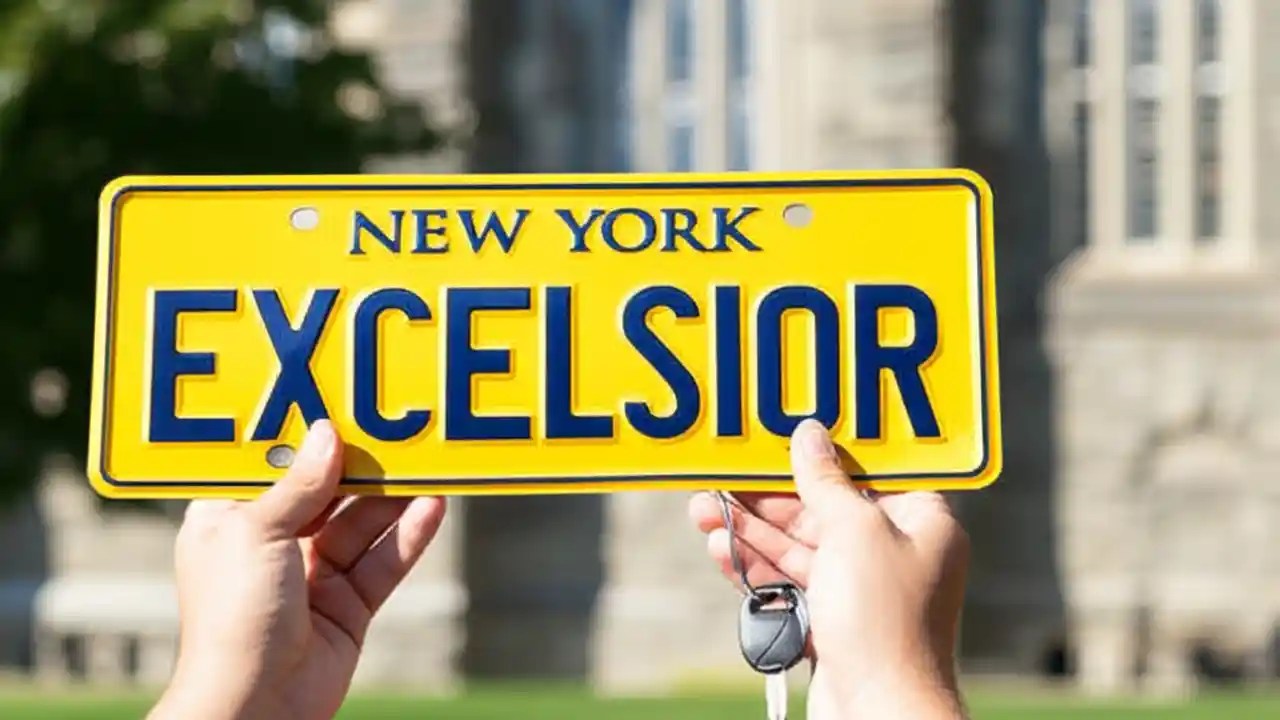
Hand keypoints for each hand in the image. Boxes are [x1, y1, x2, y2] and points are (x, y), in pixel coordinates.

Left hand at [149, 420, 447, 719]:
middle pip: (325, 491)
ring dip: (392, 496)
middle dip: (359, 464)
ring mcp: (311, 576)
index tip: (338, 404)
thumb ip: (301, 485)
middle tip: (395, 428)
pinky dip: (408, 534)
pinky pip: (382, 560)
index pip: (270, 467)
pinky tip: (433, 505)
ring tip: (425, 462)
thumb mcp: (257, 533)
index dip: (303, 438)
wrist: (256, 706)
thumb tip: (328, 434)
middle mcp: (270, 545)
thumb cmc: (232, 618)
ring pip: (360, 523)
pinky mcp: (348, 605)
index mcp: (229, 521)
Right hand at [689, 419, 969, 718]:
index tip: (781, 440)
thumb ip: (826, 481)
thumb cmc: (883, 621)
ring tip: (706, 513)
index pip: (870, 470)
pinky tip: (723, 552)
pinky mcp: (835, 620)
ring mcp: (864, 590)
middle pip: (824, 508)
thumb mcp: (853, 530)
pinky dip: (757, 567)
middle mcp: (897, 552)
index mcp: (922, 521)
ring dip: (752, 531)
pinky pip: (791, 581)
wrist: (877, 709)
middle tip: (723, 481)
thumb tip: (810, 435)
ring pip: (800, 546)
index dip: (824, 454)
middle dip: (769, 498)